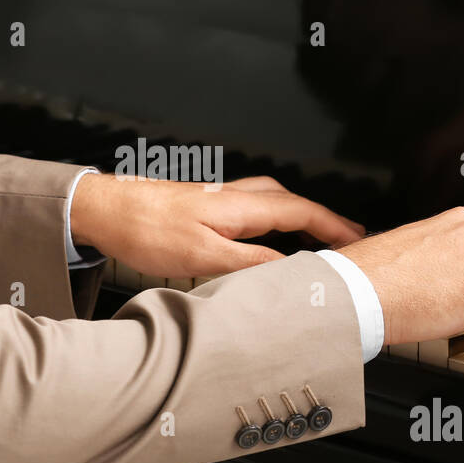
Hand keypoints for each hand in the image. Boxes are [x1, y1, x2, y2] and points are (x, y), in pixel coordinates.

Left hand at [69, 174, 364, 277]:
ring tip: (316, 236)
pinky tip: (265, 234)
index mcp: (240, 206)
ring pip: (272, 201)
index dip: (333, 226)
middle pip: (291, 201)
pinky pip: (253, 207)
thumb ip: (248, 261)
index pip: (301, 212)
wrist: (104, 209)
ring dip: (298, 215)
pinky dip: (274, 218)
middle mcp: (234, 195)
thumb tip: (288, 267)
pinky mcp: (205, 205)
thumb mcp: (202, 255)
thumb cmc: (145, 228)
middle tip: (346, 237)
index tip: (358, 238)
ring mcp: (219, 198)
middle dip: (322, 218)